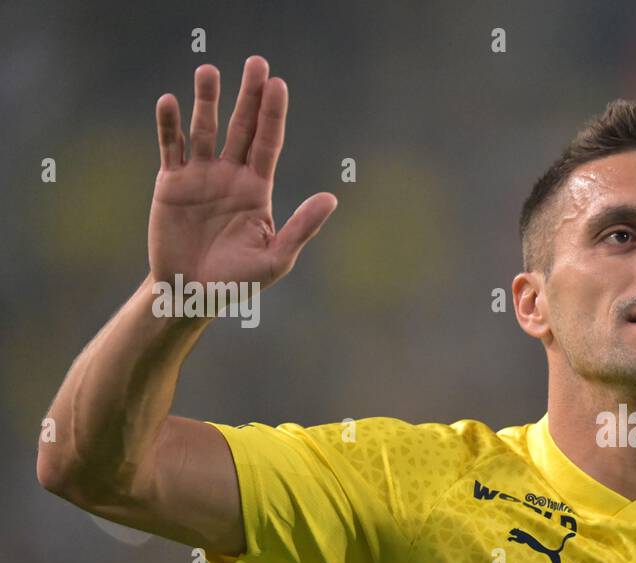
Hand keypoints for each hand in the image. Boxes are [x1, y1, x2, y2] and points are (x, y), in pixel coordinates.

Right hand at [148, 55, 335, 291]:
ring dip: (206, 101)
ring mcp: (199, 176)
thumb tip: (332, 198)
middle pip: (242, 127)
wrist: (191, 294)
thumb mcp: (275, 258)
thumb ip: (302, 227)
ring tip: (209, 71)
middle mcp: (230, 176)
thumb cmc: (237, 282)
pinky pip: (170, 147)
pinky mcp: (170, 183)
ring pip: (204, 129)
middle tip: (257, 62)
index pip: (268, 143)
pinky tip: (170, 101)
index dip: (273, 114)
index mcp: (257, 189)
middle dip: (248, 96)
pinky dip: (169, 125)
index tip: (278, 84)